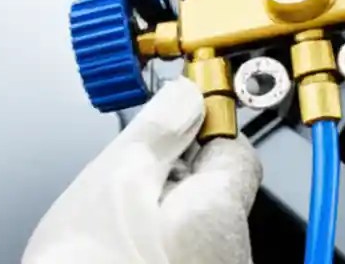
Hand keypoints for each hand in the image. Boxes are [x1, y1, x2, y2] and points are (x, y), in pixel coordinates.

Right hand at [23, 79, 261, 263]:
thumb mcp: (115, 180)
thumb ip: (157, 132)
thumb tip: (185, 96)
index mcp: (220, 210)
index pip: (235, 148)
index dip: (201, 129)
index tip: (170, 122)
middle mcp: (229, 252)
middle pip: (211, 193)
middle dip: (170, 180)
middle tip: (122, 184)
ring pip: (190, 231)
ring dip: (157, 221)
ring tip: (109, 230)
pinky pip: (177, 261)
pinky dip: (150, 254)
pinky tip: (113, 258)